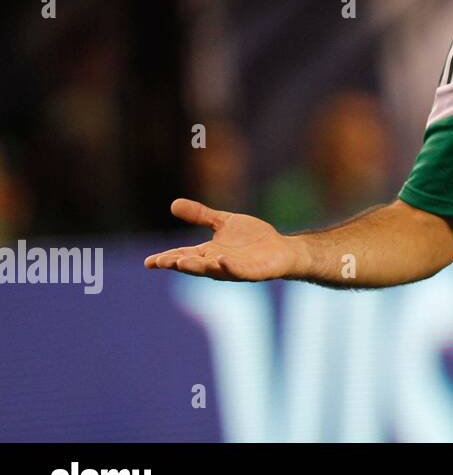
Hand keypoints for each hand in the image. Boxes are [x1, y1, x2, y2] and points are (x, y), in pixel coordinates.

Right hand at [144, 198, 306, 281]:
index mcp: (208, 252)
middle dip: (177, 263)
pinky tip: (221, 259)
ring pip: (212, 269)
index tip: (148, 262)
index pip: (183, 255)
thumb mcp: (223, 222)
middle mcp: (217, 263)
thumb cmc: (252, 239)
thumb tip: (173, 204)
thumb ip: (201, 216)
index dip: (166, 258)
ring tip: (182, 261)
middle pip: (194, 264)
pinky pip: (239, 270)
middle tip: (160, 262)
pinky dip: (230, 266)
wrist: (282, 249)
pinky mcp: (253, 271)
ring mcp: (234, 268)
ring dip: (198, 266)